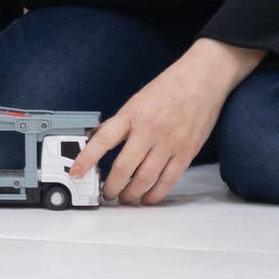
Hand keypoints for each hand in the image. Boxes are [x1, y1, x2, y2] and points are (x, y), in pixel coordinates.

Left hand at [72, 38, 263, 204]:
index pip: (103, 140)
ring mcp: (169, 143)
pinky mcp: (187, 152)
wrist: (203, 80)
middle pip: (124, 167)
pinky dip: (156, 194)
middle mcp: (149, 130)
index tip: (76, 173)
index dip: (86, 159)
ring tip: (125, 198)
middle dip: (111, 186)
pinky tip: (147, 199)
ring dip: (132, 194)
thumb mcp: (136, 100)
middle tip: (106, 194)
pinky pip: (169, 180)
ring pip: (145, 179)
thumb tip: (98, 137)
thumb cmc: (169, 88)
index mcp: (132, 114)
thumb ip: (120, 122)